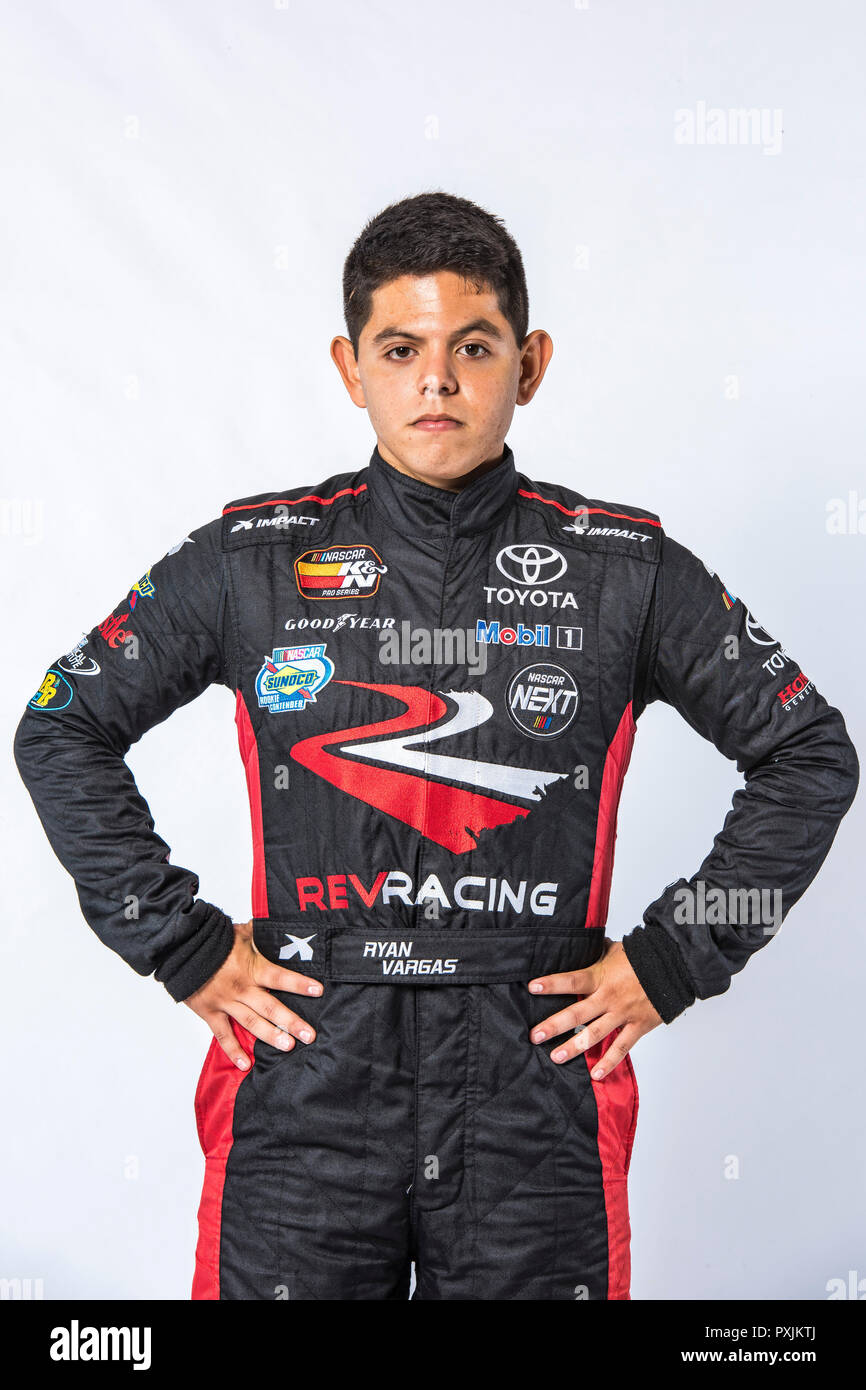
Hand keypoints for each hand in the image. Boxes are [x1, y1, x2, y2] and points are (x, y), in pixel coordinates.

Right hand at [183, 918, 322, 1069]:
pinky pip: (223, 1035)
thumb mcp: (241, 932)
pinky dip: (233, 1051)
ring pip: (251, 1023)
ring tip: (288, 1046)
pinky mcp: (210, 1012)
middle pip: (270, 1007)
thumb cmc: (213, 939)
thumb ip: (261, 934)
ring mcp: (225, 1002)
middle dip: (291, 1021)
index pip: (280, 977)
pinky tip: (245, 1064)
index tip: (318, 991)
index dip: (299, 984)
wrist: (182, 948)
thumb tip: (279, 926)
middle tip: (309, 1035)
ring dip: (271, 1036)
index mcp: (251, 967)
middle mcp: (241, 988)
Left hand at [527, 938, 661, 1078]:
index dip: (552, 983)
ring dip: (575, 1046)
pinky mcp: (638, 1026)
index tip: (532, 987)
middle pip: (577, 1014)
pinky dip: (610, 1062)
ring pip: (595, 1034)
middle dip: (554, 1025)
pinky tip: (596, 1074)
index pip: (572, 980)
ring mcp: (623, 1013)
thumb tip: (580, 945)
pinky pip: (622, 1047)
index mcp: (602, 976)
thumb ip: (596, 953)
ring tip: (556, 1057)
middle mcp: (609, 997)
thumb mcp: (616, 950)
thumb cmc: (644, 956)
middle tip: (535, 1036)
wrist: (676, 965)